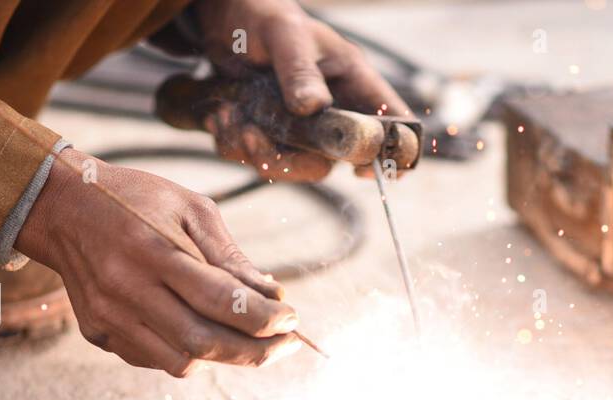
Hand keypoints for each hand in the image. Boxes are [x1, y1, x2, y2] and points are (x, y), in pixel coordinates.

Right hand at [16, 148, 302, 376]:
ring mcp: (110, 317)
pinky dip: (188, 353)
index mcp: (153, 250)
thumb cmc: (136, 200)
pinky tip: (201, 330)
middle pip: (204, 342)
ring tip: (247, 339)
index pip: (221, 301)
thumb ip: (231, 257)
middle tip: (286, 344)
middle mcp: (128, 290)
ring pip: (181, 362)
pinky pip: (156, 360)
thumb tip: (272, 295)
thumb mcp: (191, 209)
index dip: (265, 318)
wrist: (62, 208)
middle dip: (256, 351)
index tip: (292, 319)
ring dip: (224, 357)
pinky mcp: (100, 334)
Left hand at [192, 0, 412, 180]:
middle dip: (289, 160)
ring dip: (253, 150)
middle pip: (332, 162)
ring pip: (291, 165)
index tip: (359, 170)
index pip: (391, 124)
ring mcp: (302, 127)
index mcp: (352, 81)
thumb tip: (313, 108)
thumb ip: (299, 70)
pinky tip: (221, 116)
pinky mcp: (273, 134)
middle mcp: (333, 110)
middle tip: (252, 136)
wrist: (223, 20)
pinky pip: (259, 158)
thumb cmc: (264, 17)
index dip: (389, 154)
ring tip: (227, 117)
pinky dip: (235, 145)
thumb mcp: (283, 35)